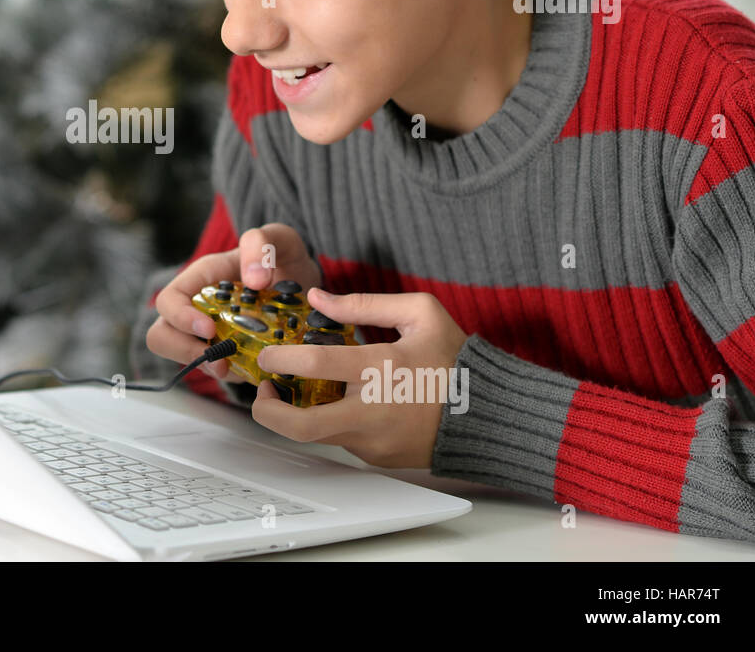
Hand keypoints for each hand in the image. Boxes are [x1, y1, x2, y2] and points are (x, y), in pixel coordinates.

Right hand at [146, 223, 320, 380]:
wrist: (304, 282)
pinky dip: (231, 375)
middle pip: (162, 335)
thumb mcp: (280, 239)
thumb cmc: (283, 257)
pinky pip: (216, 371)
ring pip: (184, 358)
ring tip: (235, 369)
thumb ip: (262, 244)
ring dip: (206, 367)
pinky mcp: (225, 353)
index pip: (169, 301)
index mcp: (201, 278)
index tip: (209, 329)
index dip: (180, 318)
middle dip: (185, 352)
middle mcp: (196, 307)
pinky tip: (254, 368)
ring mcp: (208, 333)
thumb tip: (253, 279)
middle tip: (219, 360)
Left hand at [252, 289, 469, 467]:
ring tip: (298, 389)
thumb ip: (365, 303)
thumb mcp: (421, 314)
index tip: (268, 354)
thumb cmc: (457, 361)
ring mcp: (374, 441)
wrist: (491, 416)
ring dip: (298, 413)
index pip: (314, 366)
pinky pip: (341, 439)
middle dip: (267, 412)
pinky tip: (339, 401)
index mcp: (383, 369)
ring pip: (317, 434)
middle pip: (301, 426)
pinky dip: (330, 420)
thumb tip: (318, 297)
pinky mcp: (377, 458)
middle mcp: (373, 412)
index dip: (280, 359)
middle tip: (263, 392)